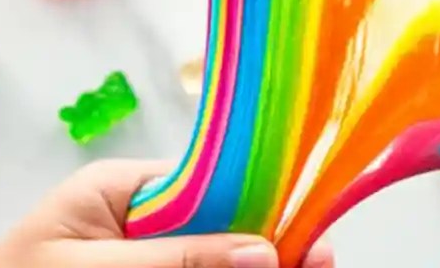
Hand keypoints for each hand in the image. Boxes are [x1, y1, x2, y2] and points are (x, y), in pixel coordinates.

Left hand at [0, 160, 333, 267]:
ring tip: (310, 265)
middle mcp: (142, 223)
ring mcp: (147, 260)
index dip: (262, 200)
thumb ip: (171, 259)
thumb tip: (259, 250)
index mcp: (119, 190)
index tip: (307, 220)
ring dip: (258, 264)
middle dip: (270, 243)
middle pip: (226, 225)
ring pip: (219, 259)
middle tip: (320, 258)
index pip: (209, 181)